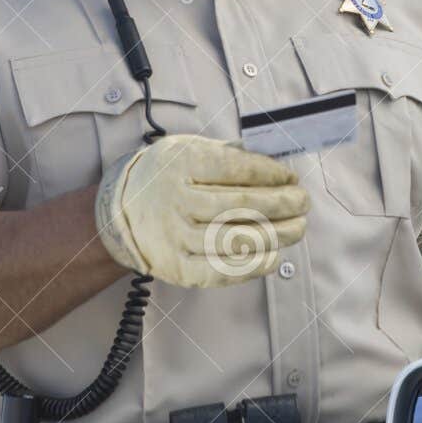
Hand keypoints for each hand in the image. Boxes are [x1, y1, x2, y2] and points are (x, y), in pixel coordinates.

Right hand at [95, 134, 308, 288]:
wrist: (118, 211)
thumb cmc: (166, 177)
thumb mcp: (188, 150)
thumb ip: (228, 154)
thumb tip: (275, 165)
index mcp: (180, 163)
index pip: (236, 168)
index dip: (271, 173)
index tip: (290, 177)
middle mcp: (175, 200)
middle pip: (242, 204)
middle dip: (282, 204)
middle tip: (303, 203)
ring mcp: (175, 236)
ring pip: (236, 239)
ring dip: (276, 235)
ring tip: (297, 228)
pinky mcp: (175, 268)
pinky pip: (220, 272)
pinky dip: (251, 267)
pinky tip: (273, 257)